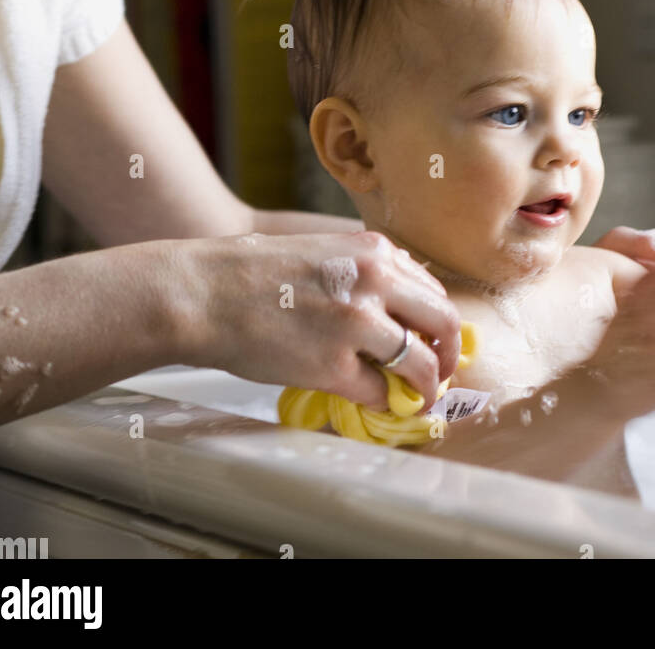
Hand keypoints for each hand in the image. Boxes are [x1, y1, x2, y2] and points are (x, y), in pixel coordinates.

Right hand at [176, 230, 461, 409]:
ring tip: (416, 398)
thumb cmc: (255, 274)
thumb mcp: (325, 253)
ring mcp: (357, 325)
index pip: (432, 290)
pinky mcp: (334, 366)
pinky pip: (379, 393)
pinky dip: (384, 403)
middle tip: (441, 374)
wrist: (206, 293)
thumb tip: (400, 313)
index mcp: (374, 251)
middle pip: (443, 323)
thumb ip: (366, 275)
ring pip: (420, 365)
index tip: (435, 341)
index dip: (438, 323)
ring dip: (425, 387)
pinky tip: (378, 404)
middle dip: (448, 355)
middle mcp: (375, 281)